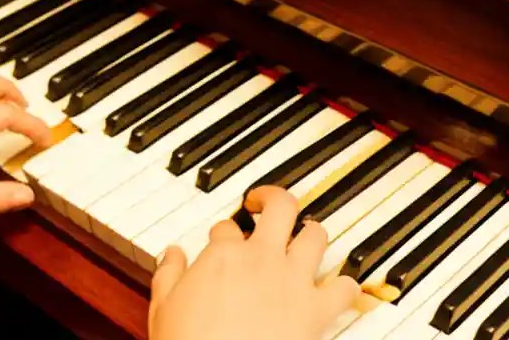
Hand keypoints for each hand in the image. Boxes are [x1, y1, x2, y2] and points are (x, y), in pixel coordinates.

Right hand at [149, 186, 359, 339]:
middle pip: (280, 206)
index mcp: (224, 255)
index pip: (227, 226)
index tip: (223, 240)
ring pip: (317, 235)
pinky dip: (344, 287)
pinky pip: (345, 287)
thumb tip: (172, 253)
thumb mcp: (163, 308)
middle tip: (265, 202)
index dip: (224, 231)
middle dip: (273, 198)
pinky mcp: (317, 310)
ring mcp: (293, 281)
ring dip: (312, 234)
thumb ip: (168, 274)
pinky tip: (338, 289)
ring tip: (305, 236)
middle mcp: (263, 258)